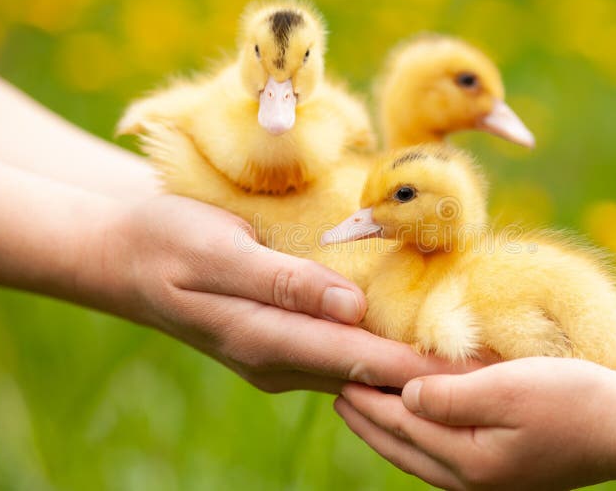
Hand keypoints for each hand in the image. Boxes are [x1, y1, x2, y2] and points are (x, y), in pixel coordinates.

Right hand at [97, 195, 475, 393]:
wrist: (125, 252)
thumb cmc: (168, 239)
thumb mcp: (219, 251)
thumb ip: (284, 281)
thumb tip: (350, 306)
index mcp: (264, 338)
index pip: (358, 360)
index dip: (418, 368)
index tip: (473, 375)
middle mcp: (277, 358)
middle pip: (366, 372)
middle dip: (427, 374)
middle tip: (491, 371)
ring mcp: (278, 354)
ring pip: (355, 365)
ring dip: (408, 363)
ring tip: (466, 359)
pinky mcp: (279, 339)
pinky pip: (339, 349)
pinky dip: (378, 346)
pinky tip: (410, 337)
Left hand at [334, 358, 615, 489]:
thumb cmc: (573, 398)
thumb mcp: (506, 388)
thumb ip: (448, 395)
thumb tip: (405, 396)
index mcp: (468, 458)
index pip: (401, 424)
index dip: (368, 399)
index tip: (340, 375)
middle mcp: (474, 478)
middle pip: (405, 446)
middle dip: (369, 420)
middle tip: (339, 394)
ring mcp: (491, 479)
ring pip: (423, 456)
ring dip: (390, 431)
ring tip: (367, 410)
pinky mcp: (507, 471)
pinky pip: (446, 458)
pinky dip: (420, 439)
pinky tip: (420, 426)